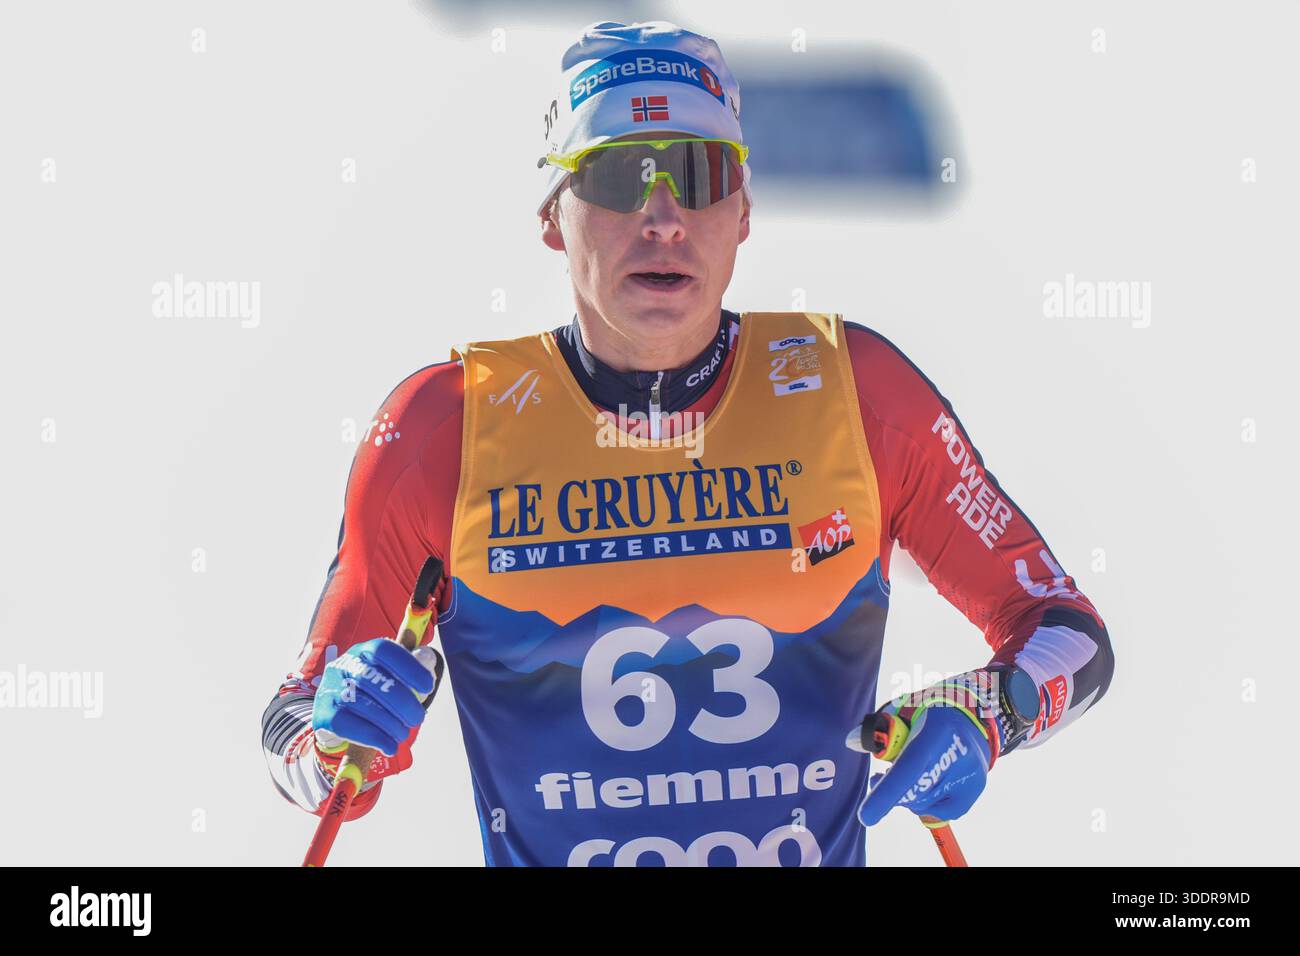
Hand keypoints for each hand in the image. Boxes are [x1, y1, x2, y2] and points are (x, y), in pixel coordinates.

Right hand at [312, 638, 441, 758]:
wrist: (338, 717)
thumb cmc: (373, 695)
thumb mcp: (391, 677)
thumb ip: (410, 669)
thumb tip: (426, 659)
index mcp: (362, 652)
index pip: (383, 650)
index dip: (408, 667)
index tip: (428, 687)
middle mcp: (343, 666)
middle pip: (372, 679)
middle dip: (401, 702)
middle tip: (417, 718)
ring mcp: (329, 690)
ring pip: (361, 704)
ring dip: (389, 723)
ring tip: (403, 734)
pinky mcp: (322, 716)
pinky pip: (347, 726)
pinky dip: (373, 737)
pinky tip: (388, 745)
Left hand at [848, 679, 997, 825]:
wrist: (971, 712)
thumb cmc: (928, 710)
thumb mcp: (902, 710)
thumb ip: (877, 728)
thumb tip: (851, 743)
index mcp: (935, 731)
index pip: (909, 769)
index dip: (887, 794)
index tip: (867, 817)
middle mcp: (958, 755)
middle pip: (914, 792)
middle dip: (890, 791)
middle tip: (878, 777)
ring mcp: (970, 775)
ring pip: (925, 804)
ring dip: (907, 795)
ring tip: (904, 776)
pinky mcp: (974, 789)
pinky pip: (941, 811)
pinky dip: (927, 800)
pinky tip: (925, 782)